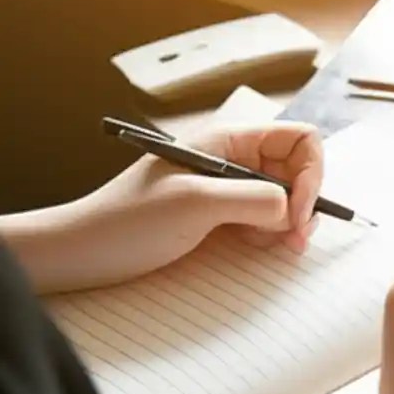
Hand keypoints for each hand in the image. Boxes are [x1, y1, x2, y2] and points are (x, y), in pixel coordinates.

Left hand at [1, 121, 323, 293]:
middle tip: (294, 239)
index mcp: (227, 141)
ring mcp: (228, 188)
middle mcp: (232, 159)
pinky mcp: (221, 216)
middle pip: (297, 170)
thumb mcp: (194, 204)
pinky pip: (266, 219)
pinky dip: (273, 235)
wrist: (82, 253)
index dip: (310, 174)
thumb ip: (253, 199)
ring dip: (291, 223)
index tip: (297, 212)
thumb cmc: (126, 222)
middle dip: (304, 203)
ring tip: (275, 246)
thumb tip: (292, 208)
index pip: (299, 139)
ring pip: (286, 198)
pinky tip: (255, 247)